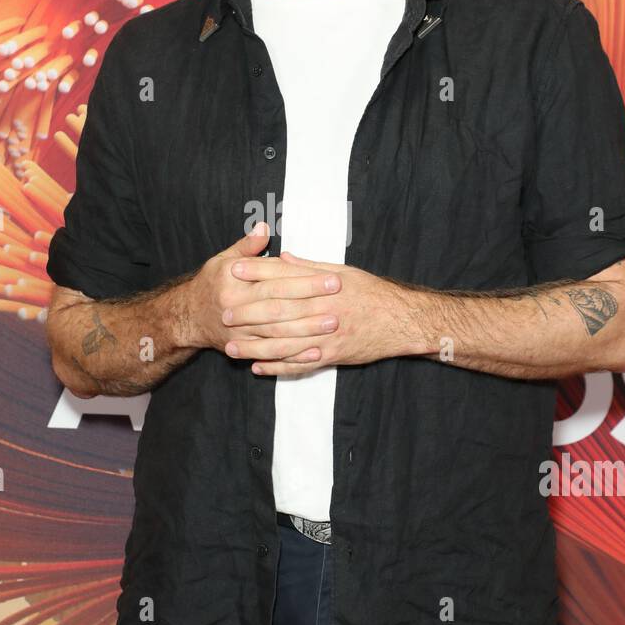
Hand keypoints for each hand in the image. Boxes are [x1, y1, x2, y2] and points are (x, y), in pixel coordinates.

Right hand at [178, 224, 344, 363]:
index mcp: (233, 283)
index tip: (331, 278)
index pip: (275, 282)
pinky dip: (294, 355)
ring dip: (307, 331)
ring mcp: (239, 333)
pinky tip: (316, 352)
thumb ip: (246, 246)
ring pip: (277, 334)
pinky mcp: (244, 350)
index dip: (304, 281)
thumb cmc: (212, 284)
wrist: (188, 317)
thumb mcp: (224, 260)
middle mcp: (235, 309)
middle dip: (311, 306)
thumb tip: (264, 228)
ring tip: (333, 324)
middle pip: (278, 309)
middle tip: (339, 302)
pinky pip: (272, 354)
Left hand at [226, 248, 417, 375]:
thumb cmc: (372, 292)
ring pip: (284, 342)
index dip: (258, 272)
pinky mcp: (332, 355)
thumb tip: (282, 256)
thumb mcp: (343, 271)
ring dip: (255, 347)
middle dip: (248, 312)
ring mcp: (326, 335)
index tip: (234, 269)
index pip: (285, 275)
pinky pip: (300, 364)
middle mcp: (323, 309)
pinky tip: (258, 368)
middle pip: (279, 310)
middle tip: (223, 314)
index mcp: (324, 285)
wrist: (401, 320)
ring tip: (231, 348)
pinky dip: (278, 368)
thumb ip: (310, 266)